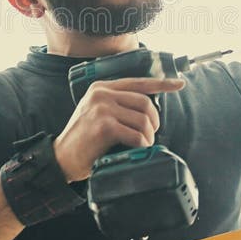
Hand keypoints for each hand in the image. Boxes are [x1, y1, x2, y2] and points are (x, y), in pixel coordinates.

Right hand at [54, 76, 185, 181]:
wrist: (62, 158)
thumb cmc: (83, 139)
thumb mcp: (97, 112)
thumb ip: (117, 104)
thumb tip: (148, 109)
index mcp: (101, 87)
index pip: (138, 82)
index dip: (162, 84)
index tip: (179, 84)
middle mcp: (101, 94)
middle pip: (145, 102)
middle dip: (154, 121)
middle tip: (151, 134)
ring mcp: (102, 108)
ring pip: (143, 119)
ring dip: (148, 135)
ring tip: (143, 144)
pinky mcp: (104, 126)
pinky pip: (136, 134)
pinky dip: (142, 144)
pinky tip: (138, 149)